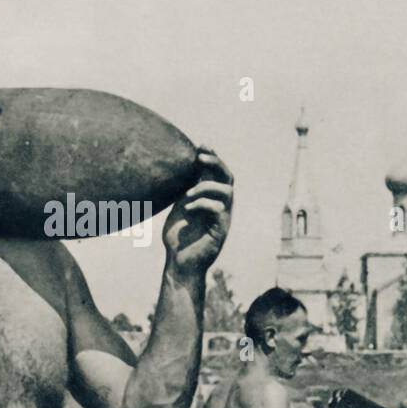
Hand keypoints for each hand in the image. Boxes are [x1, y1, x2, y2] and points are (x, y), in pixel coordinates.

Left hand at [162, 149, 232, 276]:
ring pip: (227, 191)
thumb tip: (179, 167)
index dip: (212, 156)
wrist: (180, 263)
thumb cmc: (178, 237)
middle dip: (216, 162)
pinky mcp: (220, 230)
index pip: (218, 172)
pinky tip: (186, 209)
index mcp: (211, 198)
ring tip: (188, 193)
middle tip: (199, 155)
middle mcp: (221, 205)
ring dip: (206, 186)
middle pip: (228, 177)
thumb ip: (183, 189)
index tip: (199, 145)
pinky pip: (218, 210)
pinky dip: (202, 204)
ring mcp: (223, 217)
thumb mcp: (179, 207)